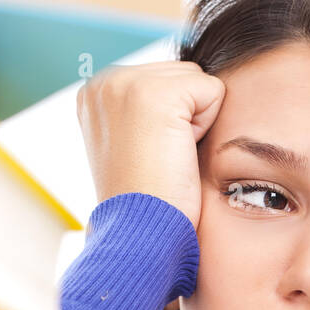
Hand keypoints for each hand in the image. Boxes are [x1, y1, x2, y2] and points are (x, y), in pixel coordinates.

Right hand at [77, 60, 225, 229]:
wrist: (139, 234)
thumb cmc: (145, 202)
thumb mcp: (134, 145)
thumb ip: (148, 111)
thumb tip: (187, 92)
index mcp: (96, 92)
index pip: (165, 79)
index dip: (172, 123)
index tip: (149, 157)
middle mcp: (103, 80)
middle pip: (182, 75)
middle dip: (184, 119)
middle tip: (160, 159)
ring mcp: (126, 83)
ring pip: (198, 81)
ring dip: (194, 123)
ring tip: (166, 157)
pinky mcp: (156, 94)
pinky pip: (214, 92)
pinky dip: (206, 127)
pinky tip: (177, 154)